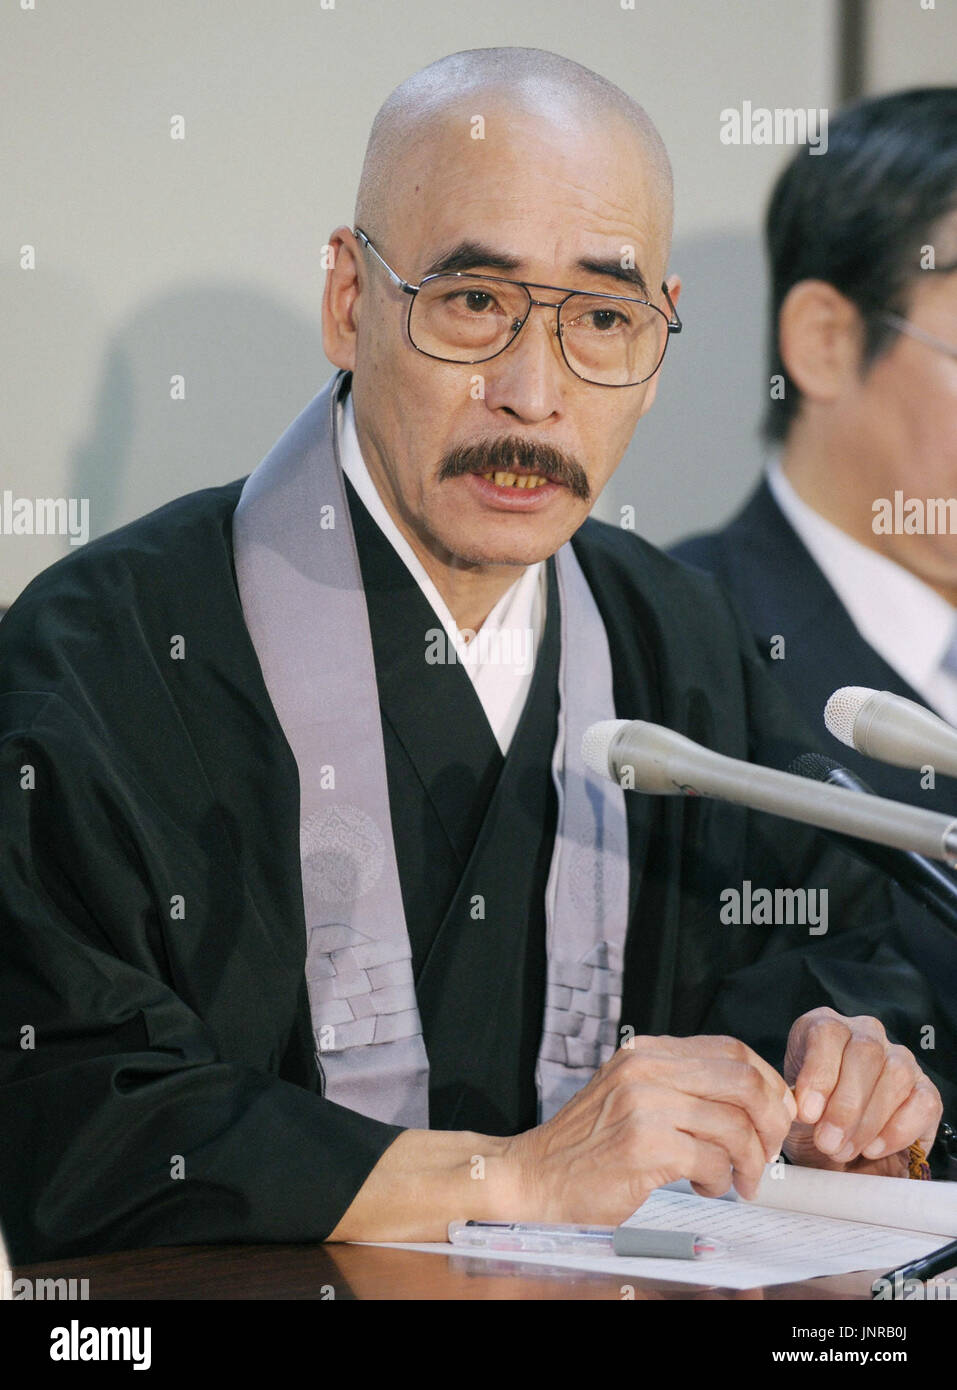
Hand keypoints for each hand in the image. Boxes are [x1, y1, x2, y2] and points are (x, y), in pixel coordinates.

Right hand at [502, 1034, 796, 1223]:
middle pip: (743, 1081)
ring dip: (750, 1161)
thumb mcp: (632, 1095)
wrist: (535, 1176)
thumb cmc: (588, 1146)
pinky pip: (712, 1160)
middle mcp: (645, 1068)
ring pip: (735, 1124)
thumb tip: (753, 1098)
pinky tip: (705, 1187)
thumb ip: (680, 1086)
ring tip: (739, 1180)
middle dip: (771, 1122)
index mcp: (646, 1051)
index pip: (731, 1050)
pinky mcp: (643, 1145)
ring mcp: (643, 1104)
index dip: (767, 1083)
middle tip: (769, 1153)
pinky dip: (721, 1180)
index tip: (775, 1114)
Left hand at [781, 1007, 941, 1175]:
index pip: (827, 1033)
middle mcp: (865, 1034)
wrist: (834, 1146)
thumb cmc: (810, 1121)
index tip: (806, 1113)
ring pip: (896, 1075)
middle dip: (845, 1106)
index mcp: (825, 1027)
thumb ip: (795, 1106)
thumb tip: (804, 1112)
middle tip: (826, 1142)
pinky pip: (923, 1102)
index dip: (818, 1073)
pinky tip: (873, 1148)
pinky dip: (898, 1131)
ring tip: (843, 1150)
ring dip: (868, 1122)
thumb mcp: (791, 1109)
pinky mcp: (925, 1090)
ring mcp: (900, 1059)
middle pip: (865, 1053)